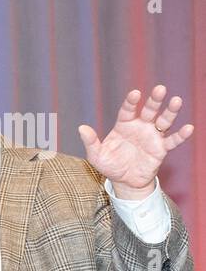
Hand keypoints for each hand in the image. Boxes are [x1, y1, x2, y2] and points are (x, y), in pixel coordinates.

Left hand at [79, 85, 193, 199]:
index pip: (128, 110)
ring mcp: (152, 136)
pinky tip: (188, 128)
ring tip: (176, 100)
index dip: (131, 102)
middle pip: (149, 110)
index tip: (135, 93)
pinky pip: (173, 140)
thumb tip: (81, 128)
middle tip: (160, 89)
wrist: (124, 181)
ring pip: (164, 121)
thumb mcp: (96, 155)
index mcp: (124, 125)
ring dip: (170, 111)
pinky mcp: (161, 148)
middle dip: (154, 100)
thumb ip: (90, 142)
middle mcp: (140, 127)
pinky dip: (181, 135)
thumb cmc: (110, 165)